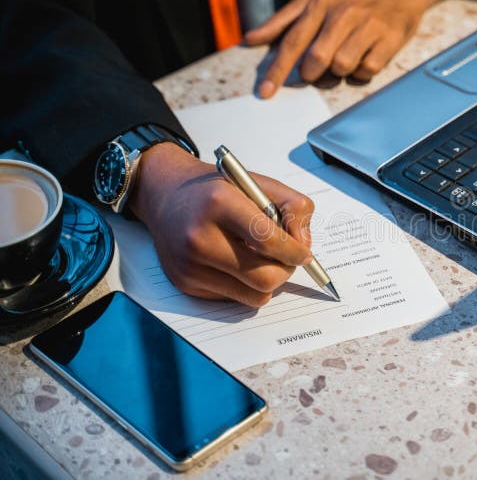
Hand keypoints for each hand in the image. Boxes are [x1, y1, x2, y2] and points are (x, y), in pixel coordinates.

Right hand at [128, 143, 313, 306]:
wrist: (166, 197)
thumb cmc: (216, 190)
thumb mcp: (258, 183)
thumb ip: (293, 207)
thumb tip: (304, 245)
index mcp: (220, 203)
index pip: (270, 241)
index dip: (295, 252)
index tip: (304, 254)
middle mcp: (200, 237)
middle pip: (265, 277)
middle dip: (285, 271)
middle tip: (287, 259)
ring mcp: (190, 265)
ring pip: (254, 295)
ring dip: (268, 281)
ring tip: (262, 259)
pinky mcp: (185, 284)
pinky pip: (235, 299)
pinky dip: (246, 285)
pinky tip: (236, 262)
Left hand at [245, 0, 476, 97]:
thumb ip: (282, 21)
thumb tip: (250, 39)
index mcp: (319, 3)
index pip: (292, 41)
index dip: (277, 69)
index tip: (265, 92)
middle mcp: (342, 13)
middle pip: (317, 59)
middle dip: (313, 73)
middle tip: (316, 71)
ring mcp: (368, 25)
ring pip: (342, 67)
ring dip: (340, 72)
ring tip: (345, 58)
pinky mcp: (389, 39)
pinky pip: (366, 71)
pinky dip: (361, 72)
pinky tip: (363, 58)